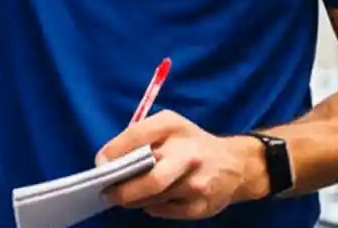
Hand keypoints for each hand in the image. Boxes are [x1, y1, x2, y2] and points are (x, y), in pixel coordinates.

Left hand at [96, 110, 265, 219]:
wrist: (236, 164)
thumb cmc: (190, 143)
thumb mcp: (169, 127)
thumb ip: (139, 138)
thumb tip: (106, 161)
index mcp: (174, 126)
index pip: (136, 136)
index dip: (114, 152)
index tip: (101, 164)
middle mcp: (188, 153)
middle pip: (148, 178)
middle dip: (122, 190)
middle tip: (108, 192)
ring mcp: (197, 182)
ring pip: (153, 197)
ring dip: (133, 199)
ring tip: (125, 196)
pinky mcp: (201, 205)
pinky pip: (164, 210)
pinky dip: (151, 207)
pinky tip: (149, 200)